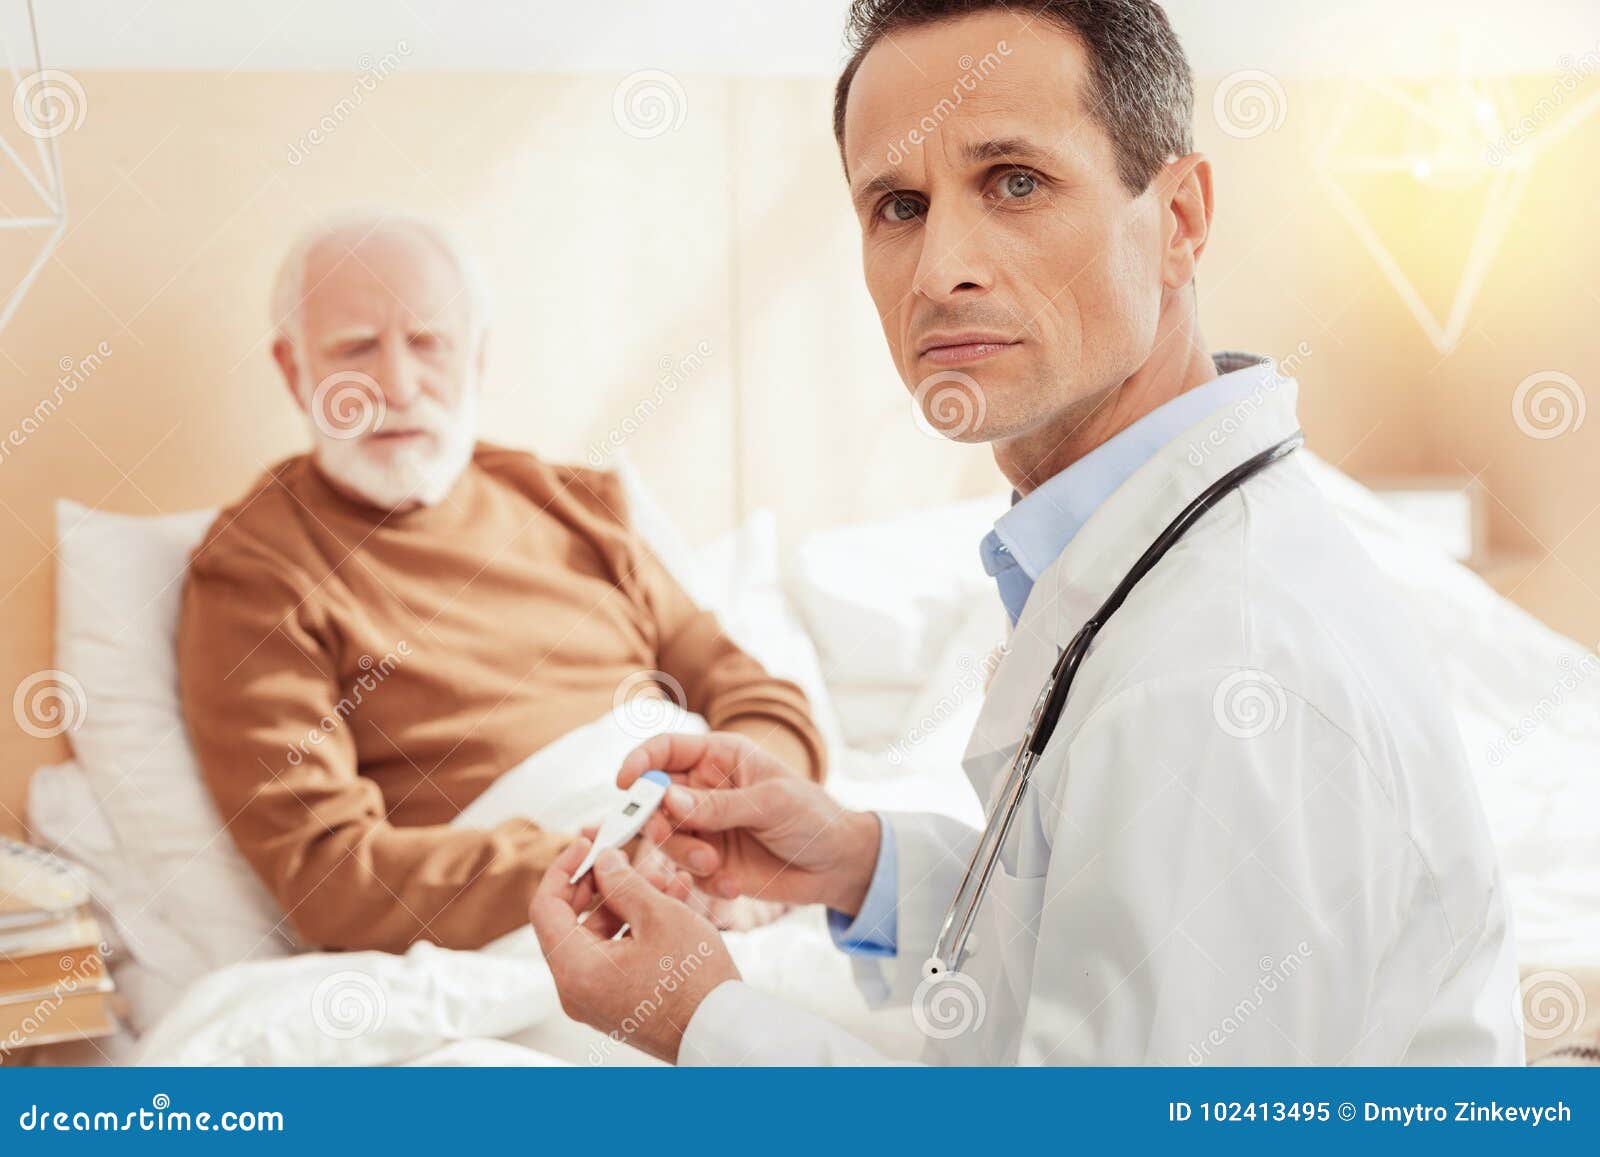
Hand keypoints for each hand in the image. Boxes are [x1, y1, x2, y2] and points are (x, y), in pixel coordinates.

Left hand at [530, 838, 738, 1063]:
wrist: (722, 1033)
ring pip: (599, 935)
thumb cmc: (695, 985)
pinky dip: (635, 927)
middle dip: (602, 884)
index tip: (584, 846)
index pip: (546, 908)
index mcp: (576, 971)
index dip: (563, 869)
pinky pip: (615, 953)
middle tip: (624, 857)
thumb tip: (604, 862)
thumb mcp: (659, 917)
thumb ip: (623, 882)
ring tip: (663, 878)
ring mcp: (596, 999)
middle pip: (572, 921)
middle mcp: (577, 990)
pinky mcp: (617, 1002)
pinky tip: (667, 903)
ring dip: (626, 902)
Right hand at [619, 732, 881, 915]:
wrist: (837, 865)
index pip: (666, 751)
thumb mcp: (771, 803)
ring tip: (714, 864)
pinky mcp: (711, 863)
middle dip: (656, 819)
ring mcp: (706, 828)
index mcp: (720, 758)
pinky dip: (704, 881)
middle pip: (655, 799)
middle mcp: (705, 790)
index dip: (640, 762)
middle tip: (668, 834)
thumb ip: (720, 805)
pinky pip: (686, 872)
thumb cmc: (812, 817)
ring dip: (683, 853)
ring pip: (666, 838)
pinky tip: (733, 886)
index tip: (625, 784)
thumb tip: (669, 801)